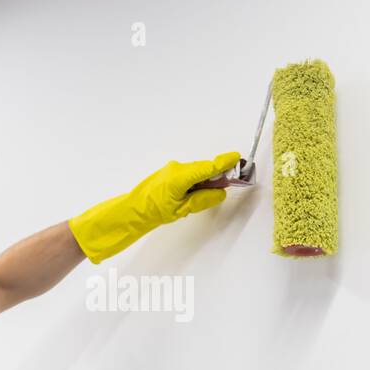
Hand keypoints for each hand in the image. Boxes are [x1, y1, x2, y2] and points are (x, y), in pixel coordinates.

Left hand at [68, 151, 238, 263]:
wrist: (132, 212)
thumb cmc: (153, 212)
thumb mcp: (182, 210)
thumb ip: (203, 199)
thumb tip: (219, 192)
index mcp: (181, 176)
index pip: (208, 167)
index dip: (224, 162)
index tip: (237, 157)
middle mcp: (176, 169)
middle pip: (204, 169)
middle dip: (217, 175)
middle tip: (229, 184)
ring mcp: (172, 170)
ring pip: (197, 173)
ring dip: (206, 181)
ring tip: (209, 194)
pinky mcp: (169, 174)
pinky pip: (189, 175)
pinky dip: (197, 182)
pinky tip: (196, 194)